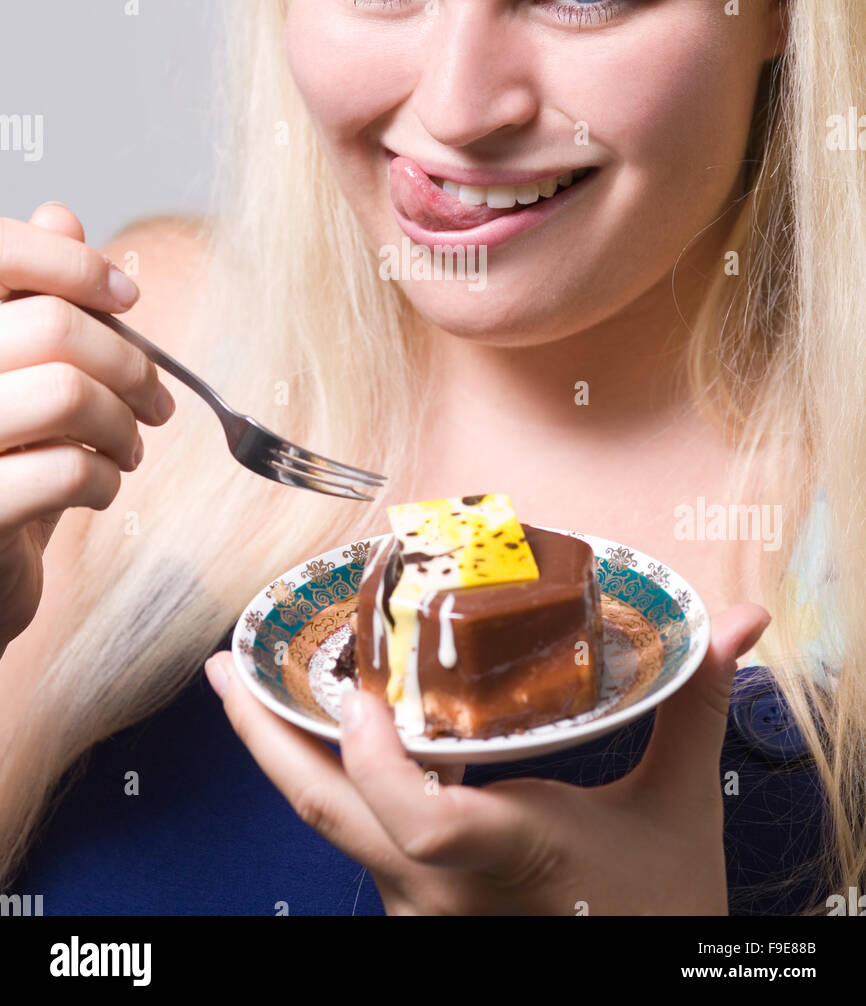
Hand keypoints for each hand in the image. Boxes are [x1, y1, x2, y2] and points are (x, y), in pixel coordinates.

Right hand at [0, 203, 174, 653]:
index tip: (126, 298)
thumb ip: (28, 298)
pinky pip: (66, 469)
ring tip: (130, 447)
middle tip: (156, 402)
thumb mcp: (10, 375)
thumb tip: (60, 214)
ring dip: (122, 422)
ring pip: (67, 391)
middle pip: (52, 326)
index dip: (71, 263)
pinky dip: (106, 477)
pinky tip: (104, 487)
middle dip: (128, 363)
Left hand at [206, 603, 769, 915]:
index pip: (422, 824)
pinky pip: (357, 837)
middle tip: (225, 667)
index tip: (360, 694)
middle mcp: (445, 887)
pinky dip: (333, 780)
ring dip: (286, 754)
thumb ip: (694, 706)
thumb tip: (737, 622)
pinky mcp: (417, 909)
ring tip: (253, 686)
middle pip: (327, 814)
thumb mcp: (677, 809)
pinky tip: (330, 737)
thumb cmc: (655, 912)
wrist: (642, 982)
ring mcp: (421, 905)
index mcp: (512, 855)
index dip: (378, 761)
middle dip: (263, 737)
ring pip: (333, 827)